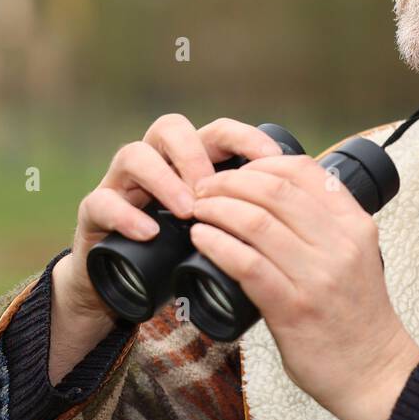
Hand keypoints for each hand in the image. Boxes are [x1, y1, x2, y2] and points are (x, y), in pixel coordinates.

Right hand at [50, 115, 283, 382]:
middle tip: (218, 185)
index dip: (246, 137)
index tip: (273, 157)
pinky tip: (150, 231)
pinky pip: (103, 202)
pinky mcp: (95, 214)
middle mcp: (158, 164)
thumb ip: (263, 215)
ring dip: (164, 179)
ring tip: (188, 208)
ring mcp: (123, 185)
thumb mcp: (230, 233)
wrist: (127, 291)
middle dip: (198, 151)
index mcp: (195, 163)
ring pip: (134, 154)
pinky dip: (126, 215)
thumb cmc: (190, 256)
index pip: (220, 132)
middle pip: (172, 128)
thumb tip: (322, 207)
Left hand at [189, 153, 418, 419]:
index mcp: (355, 225)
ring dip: (216, 208)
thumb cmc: (357, 316)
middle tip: (204, 188)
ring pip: (256, 221)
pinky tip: (201, 238)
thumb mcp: (357, 256)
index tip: (236, 170)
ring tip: (197, 210)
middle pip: (274, 189)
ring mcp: (318, 275)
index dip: (261, 162)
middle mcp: (340, 243)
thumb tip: (276, 199)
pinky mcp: (293, 307)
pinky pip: (246, 263)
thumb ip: (327, 227)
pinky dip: (217, 243)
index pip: (305, 171)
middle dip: (229, 181)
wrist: (374, 370)